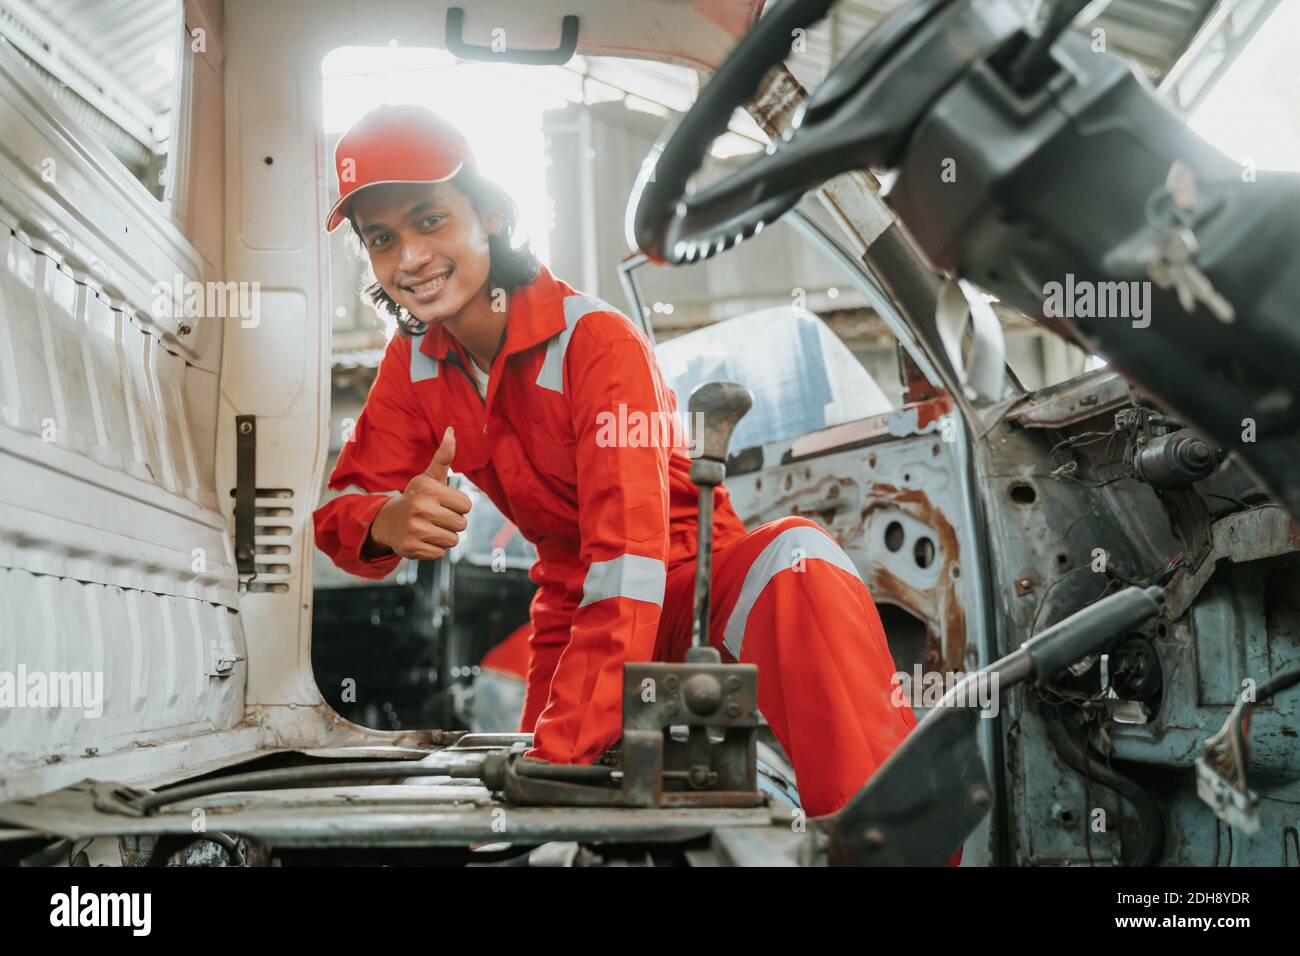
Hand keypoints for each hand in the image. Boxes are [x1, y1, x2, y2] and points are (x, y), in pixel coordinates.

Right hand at [363, 427, 471, 559]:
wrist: (388, 522)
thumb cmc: (417, 497)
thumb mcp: (429, 477)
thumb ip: (444, 457)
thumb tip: (451, 430)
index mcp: (428, 489)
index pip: (466, 505)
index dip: (458, 506)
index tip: (443, 503)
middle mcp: (420, 508)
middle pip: (462, 524)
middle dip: (452, 522)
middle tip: (435, 516)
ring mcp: (415, 530)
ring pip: (453, 540)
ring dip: (444, 536)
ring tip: (429, 527)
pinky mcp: (411, 548)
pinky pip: (440, 553)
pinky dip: (434, 548)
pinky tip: (422, 539)